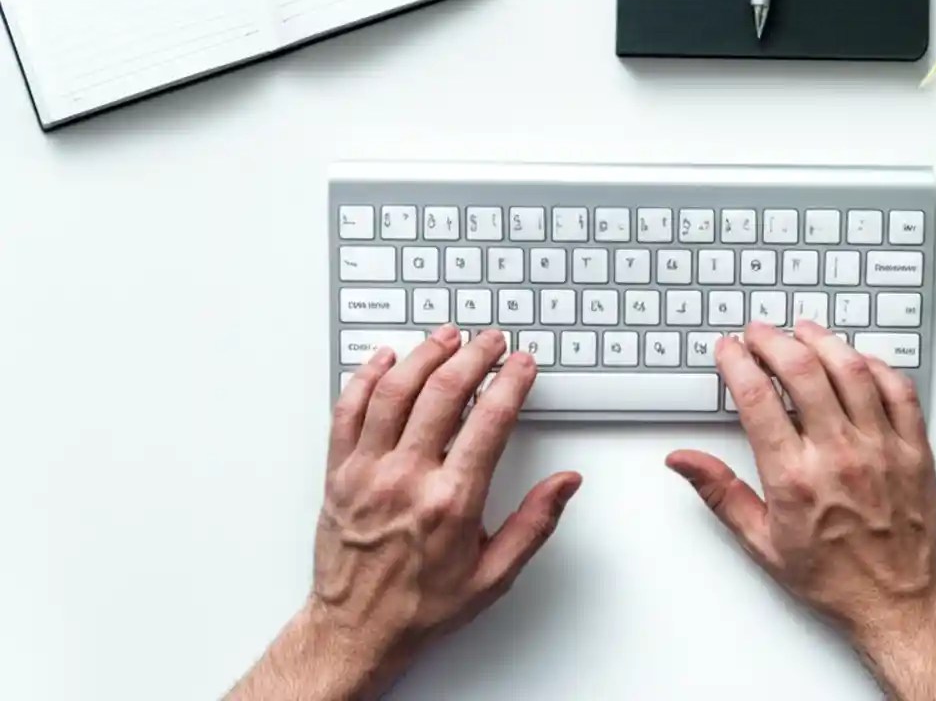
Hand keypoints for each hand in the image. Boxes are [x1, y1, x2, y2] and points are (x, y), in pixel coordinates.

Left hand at [230, 326, 580, 699]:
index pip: (489, 421)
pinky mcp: (339, 473)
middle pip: (443, 392)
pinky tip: (385, 360)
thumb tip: (565, 483)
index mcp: (451, 502)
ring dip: (424, 354)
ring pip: (394, 391)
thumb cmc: (421, 607)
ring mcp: (368, 472)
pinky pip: (347, 411)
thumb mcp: (494, 575)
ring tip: (447, 337)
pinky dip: (366, 378)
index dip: (510, 382)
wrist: (356, 630)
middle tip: (491, 340)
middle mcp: (407, 479)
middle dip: (473, 355)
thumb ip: (534, 524)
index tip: (522, 364)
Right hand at [667, 321, 935, 699]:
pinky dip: (876, 366)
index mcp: (795, 478)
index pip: (758, 399)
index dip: (738, 363)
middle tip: (759, 332)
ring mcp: (882, 449)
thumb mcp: (762, 543)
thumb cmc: (833, 579)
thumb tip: (682, 460)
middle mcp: (839, 456)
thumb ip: (720, 493)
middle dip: (774, 340)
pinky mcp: (916, 451)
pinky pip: (899, 391)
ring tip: (803, 330)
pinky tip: (857, 360)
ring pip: (851, 371)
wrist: (897, 605)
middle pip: (803, 371)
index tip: (728, 349)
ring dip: (823, 341)